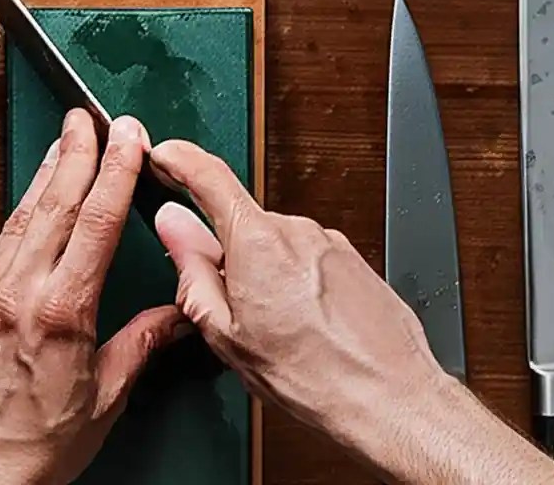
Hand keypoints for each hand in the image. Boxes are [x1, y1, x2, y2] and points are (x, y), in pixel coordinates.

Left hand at [0, 110, 186, 484]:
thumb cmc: (32, 454)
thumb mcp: (104, 400)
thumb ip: (140, 345)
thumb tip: (174, 317)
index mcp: (60, 315)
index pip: (94, 224)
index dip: (114, 172)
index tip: (127, 139)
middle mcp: (16, 297)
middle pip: (52, 206)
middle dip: (75, 154)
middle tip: (88, 118)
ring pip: (19, 222)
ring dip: (45, 176)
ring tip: (62, 144)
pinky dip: (19, 217)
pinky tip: (30, 205)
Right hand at [149, 140, 553, 484]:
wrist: (390, 398)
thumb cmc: (315, 378)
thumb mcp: (227, 334)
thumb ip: (193, 271)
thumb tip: (173, 227)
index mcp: (257, 243)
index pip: (208, 176)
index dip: (178, 158)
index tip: (163, 155)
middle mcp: (296, 230)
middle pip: (241, 224)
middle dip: (226, 257)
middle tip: (228, 311)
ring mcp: (329, 242)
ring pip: (275, 246)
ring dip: (264, 276)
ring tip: (277, 333)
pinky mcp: (352, 258)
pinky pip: (306, 260)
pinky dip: (295, 286)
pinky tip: (306, 328)